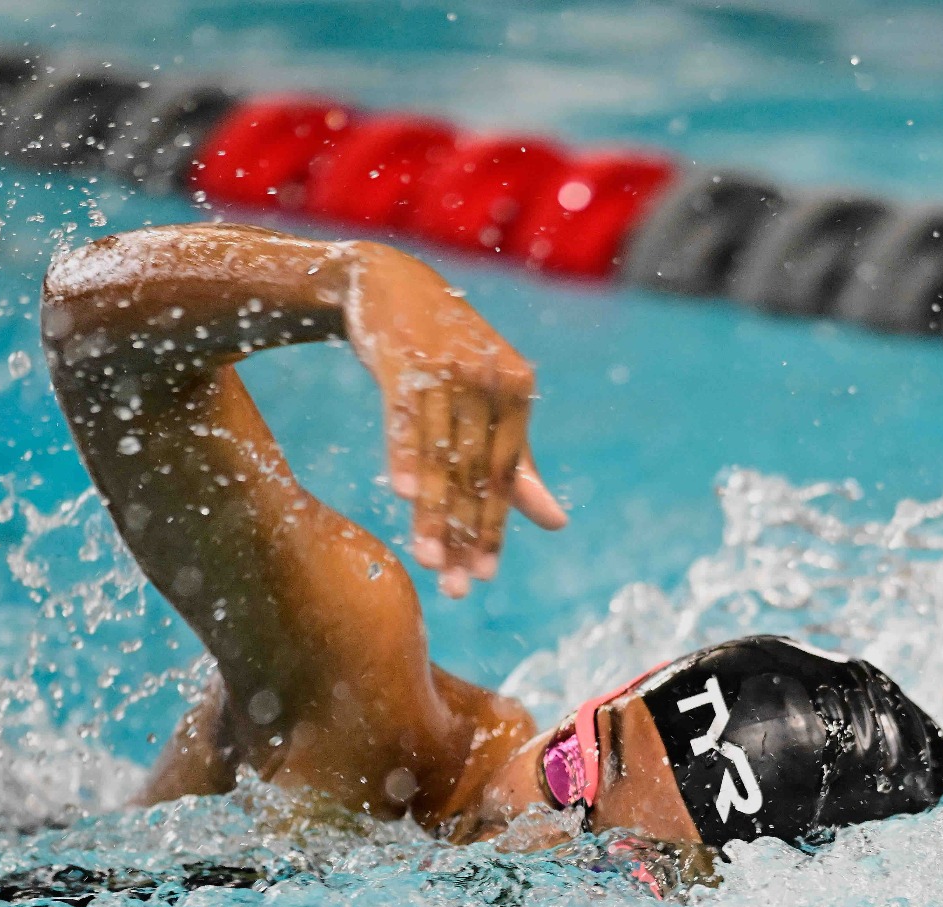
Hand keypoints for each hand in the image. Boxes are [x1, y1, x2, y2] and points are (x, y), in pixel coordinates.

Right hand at [342, 245, 566, 596]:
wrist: (386, 282)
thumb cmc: (445, 350)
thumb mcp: (488, 398)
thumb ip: (518, 462)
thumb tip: (556, 524)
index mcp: (518, 388)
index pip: (506, 474)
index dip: (492, 528)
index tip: (482, 577)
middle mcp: (487, 378)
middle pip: (473, 473)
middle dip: (463, 534)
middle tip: (455, 588)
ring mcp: (446, 368)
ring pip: (440, 455)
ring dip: (432, 511)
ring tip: (428, 560)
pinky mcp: (403, 360)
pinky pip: (404, 418)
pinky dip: (404, 455)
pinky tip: (404, 495)